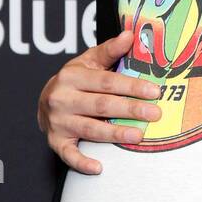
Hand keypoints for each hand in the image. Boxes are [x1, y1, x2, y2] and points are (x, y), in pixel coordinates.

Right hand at [36, 28, 162, 173]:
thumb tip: (130, 35)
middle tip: (155, 114)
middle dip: (130, 110)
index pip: (107, 82)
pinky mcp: (56, 141)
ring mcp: (58, 122)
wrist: (46, 101)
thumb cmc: (75, 80)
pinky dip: (82, 162)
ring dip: (115, 133)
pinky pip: (69, 154)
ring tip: (138, 135)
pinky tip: (99, 167)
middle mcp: (62, 99)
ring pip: (90, 129)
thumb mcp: (88, 61)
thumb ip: (110, 50)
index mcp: (71, 76)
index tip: (154, 92)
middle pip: (101, 105)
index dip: (132, 86)